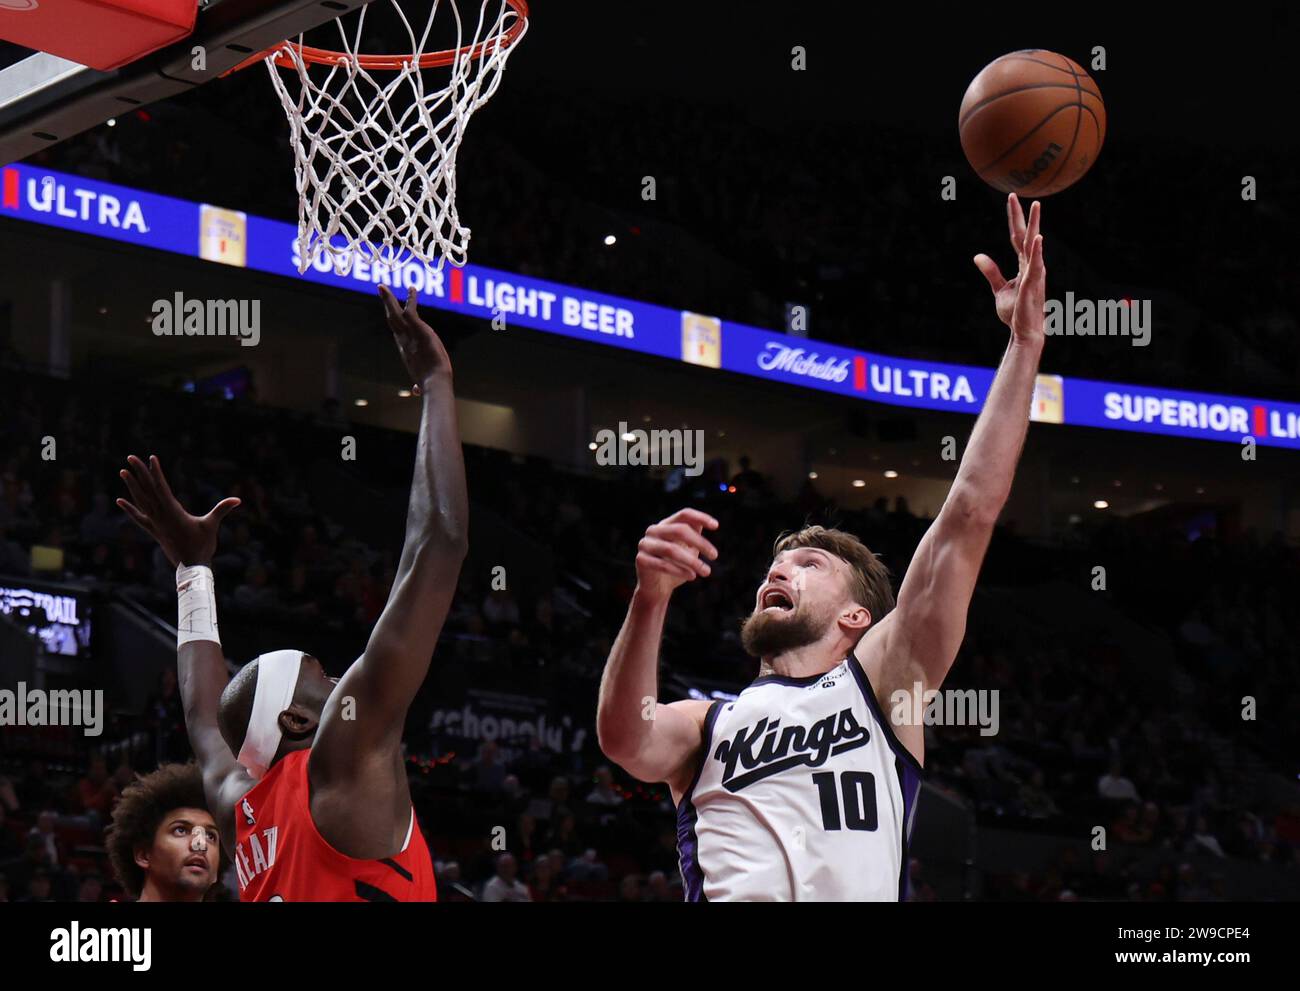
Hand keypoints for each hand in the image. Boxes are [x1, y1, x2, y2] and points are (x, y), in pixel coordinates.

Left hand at [116, 455, 239, 567]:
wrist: (190, 567)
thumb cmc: (202, 546)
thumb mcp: (212, 525)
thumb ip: (222, 510)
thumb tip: (237, 499)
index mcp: (173, 512)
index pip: (161, 487)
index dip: (156, 472)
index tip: (151, 458)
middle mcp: (160, 516)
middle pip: (147, 490)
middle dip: (139, 473)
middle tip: (130, 457)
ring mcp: (155, 523)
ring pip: (140, 501)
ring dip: (132, 486)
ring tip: (123, 472)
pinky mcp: (154, 531)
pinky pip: (138, 518)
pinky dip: (129, 509)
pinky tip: (120, 501)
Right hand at [379, 285, 450, 394]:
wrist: (435, 383)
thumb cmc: (432, 385)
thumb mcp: (423, 382)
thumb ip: (418, 386)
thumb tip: (416, 391)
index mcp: (406, 351)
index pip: (398, 332)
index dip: (394, 321)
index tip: (391, 312)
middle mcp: (404, 341)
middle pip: (391, 319)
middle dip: (386, 305)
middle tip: (381, 291)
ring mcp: (410, 335)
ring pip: (395, 313)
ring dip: (389, 299)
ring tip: (382, 286)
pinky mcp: (419, 329)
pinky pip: (411, 310)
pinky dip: (411, 299)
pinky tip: (412, 289)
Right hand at [634, 508, 718, 603]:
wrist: (658, 588)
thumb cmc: (676, 566)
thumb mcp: (688, 549)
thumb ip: (695, 535)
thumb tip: (710, 523)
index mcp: (665, 524)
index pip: (684, 514)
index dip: (700, 517)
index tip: (716, 526)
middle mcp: (653, 530)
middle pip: (679, 530)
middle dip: (700, 542)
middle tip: (715, 556)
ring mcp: (645, 544)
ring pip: (672, 549)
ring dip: (692, 561)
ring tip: (706, 571)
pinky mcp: (641, 560)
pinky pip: (663, 564)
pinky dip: (680, 571)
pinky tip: (692, 577)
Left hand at [973, 194, 1045, 345]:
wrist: (1024, 331)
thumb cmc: (1015, 311)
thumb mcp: (999, 289)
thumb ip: (991, 271)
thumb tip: (978, 255)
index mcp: (1024, 264)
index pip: (1017, 236)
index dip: (1014, 218)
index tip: (1011, 199)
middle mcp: (1031, 264)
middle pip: (1025, 235)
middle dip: (1022, 214)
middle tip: (1015, 194)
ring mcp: (1034, 273)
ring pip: (1033, 244)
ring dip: (1035, 225)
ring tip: (1036, 206)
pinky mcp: (1033, 284)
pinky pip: (1036, 264)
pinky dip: (1037, 250)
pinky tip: (1038, 237)